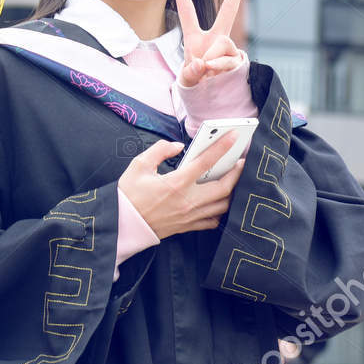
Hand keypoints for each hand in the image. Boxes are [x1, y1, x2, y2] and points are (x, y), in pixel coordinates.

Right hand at [118, 138, 245, 239]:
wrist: (123, 224)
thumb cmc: (129, 195)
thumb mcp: (138, 166)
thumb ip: (159, 150)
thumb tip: (177, 147)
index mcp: (176, 183)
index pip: (205, 162)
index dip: (222, 147)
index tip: (234, 137)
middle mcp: (187, 201)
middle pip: (224, 187)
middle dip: (237, 173)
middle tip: (240, 162)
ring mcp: (190, 216)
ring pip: (223, 205)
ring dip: (232, 192)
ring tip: (233, 180)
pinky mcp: (188, 226)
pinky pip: (213, 221)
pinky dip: (221, 211)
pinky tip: (220, 202)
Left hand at [174, 0, 250, 87]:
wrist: (209, 95)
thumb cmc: (195, 81)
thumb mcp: (186, 78)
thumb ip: (190, 72)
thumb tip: (202, 64)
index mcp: (195, 37)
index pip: (188, 14)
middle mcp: (214, 38)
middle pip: (228, 11)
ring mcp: (227, 47)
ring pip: (223, 42)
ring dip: (212, 59)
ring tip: (206, 70)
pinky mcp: (236, 58)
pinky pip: (228, 58)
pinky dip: (219, 67)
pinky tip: (215, 74)